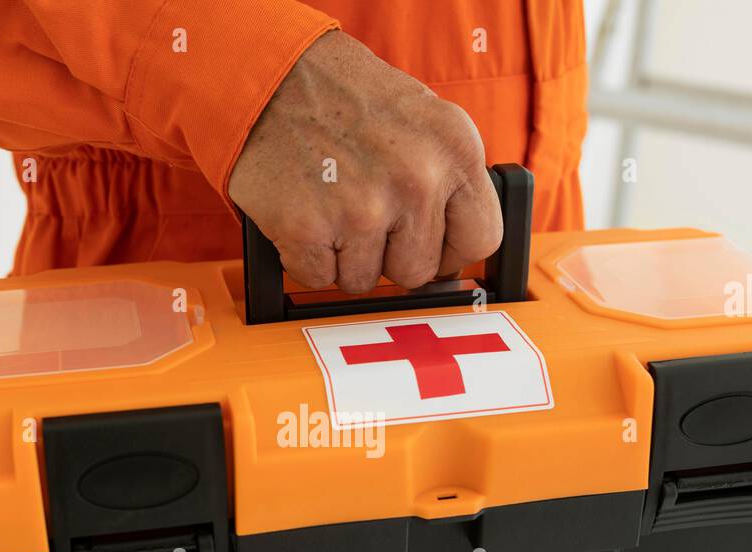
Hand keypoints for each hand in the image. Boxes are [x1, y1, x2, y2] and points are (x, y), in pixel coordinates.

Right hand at [227, 30, 501, 293]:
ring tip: (332, 206)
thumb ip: (447, 179)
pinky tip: (305, 214)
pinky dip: (305, 255)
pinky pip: (317, 278)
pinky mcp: (307, 229)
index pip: (481, 239)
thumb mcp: (423, 119)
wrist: (270, 72)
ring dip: (343, 256)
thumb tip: (454, 250)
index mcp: (454, 147)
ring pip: (364, 281)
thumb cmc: (343, 96)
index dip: (449, 250)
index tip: (427, 244)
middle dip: (388, 254)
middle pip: (418, 271)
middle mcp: (415, 178)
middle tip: (363, 213)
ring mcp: (361, 207)